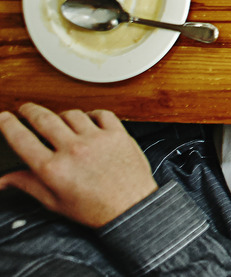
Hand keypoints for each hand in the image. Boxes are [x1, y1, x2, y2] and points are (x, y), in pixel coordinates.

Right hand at [0, 103, 156, 228]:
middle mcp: (74, 151)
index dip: (8, 125)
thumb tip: (3, 179)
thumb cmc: (94, 208)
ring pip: (71, 114)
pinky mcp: (117, 134)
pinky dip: (91, 115)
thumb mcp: (54, 201)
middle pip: (44, 119)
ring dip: (61, 115)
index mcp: (54, 169)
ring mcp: (97, 140)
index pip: (22, 139)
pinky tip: (88, 122)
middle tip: (25, 109)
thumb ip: (28, 185)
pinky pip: (100, 113)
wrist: (130, 208)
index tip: (3, 117)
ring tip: (59, 121)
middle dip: (30, 111)